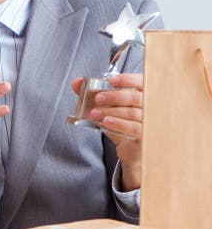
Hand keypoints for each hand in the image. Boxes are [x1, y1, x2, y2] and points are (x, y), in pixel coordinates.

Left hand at [71, 73, 142, 189]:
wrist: (131, 149)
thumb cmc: (122, 123)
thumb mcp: (108, 108)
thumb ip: (93, 94)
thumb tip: (77, 83)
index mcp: (144, 94)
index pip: (141, 81)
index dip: (127, 79)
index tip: (111, 81)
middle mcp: (151, 106)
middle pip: (135, 97)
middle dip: (114, 96)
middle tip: (98, 98)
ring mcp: (151, 121)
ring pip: (132, 112)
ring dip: (111, 111)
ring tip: (95, 113)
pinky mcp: (146, 135)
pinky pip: (134, 127)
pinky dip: (118, 123)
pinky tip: (106, 122)